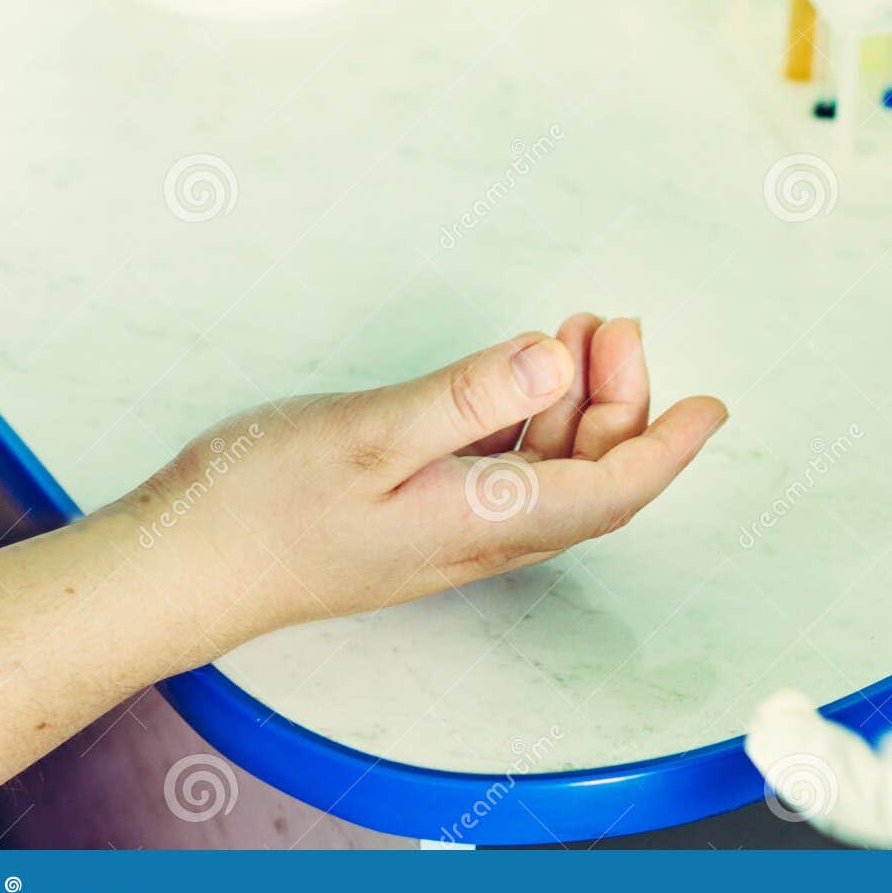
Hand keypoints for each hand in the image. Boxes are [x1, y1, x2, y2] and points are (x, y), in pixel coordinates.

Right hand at [123, 314, 725, 637]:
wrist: (180, 567)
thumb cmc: (259, 506)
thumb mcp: (371, 433)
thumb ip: (472, 396)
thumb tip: (557, 359)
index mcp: (485, 521)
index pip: (612, 491)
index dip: (670, 448)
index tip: (712, 405)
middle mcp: (481, 536)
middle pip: (590, 476)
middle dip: (620, 402)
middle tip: (612, 325)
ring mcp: (449, 528)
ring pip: (549, 468)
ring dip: (574, 403)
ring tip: (573, 333)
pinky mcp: (418, 514)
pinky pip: (503, 466)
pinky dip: (524, 415)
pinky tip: (513, 373)